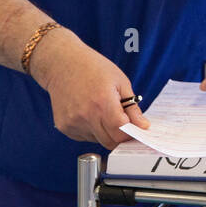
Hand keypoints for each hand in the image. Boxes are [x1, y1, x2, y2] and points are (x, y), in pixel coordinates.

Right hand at [30, 30, 148, 149]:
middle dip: (119, 135)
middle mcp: (86, 116)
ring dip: (105, 132)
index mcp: (102, 102)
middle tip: (122, 121)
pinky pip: (84, 137)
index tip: (136, 130)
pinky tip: (89, 112)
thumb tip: (142, 126)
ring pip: (97, 140)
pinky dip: (91, 130)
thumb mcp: (120, 82)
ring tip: (101, 110)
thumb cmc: (93, 68)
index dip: (131, 134)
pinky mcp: (64, 127)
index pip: (120, 133)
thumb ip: (132, 108)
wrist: (62, 64)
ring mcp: (73, 123)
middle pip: (109, 142)